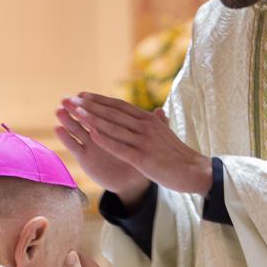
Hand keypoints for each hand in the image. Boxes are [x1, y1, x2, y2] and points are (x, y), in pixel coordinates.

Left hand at [58, 93, 213, 198]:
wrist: (195, 171)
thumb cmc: (180, 155)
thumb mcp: (168, 134)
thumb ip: (160, 122)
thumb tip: (158, 111)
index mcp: (149, 120)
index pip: (120, 106)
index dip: (100, 100)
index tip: (83, 95)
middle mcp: (145, 127)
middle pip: (113, 113)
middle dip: (90, 105)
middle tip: (71, 99)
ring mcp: (144, 142)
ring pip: (114, 127)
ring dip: (92, 118)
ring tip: (75, 111)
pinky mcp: (143, 158)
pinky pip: (120, 147)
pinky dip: (105, 139)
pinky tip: (91, 135)